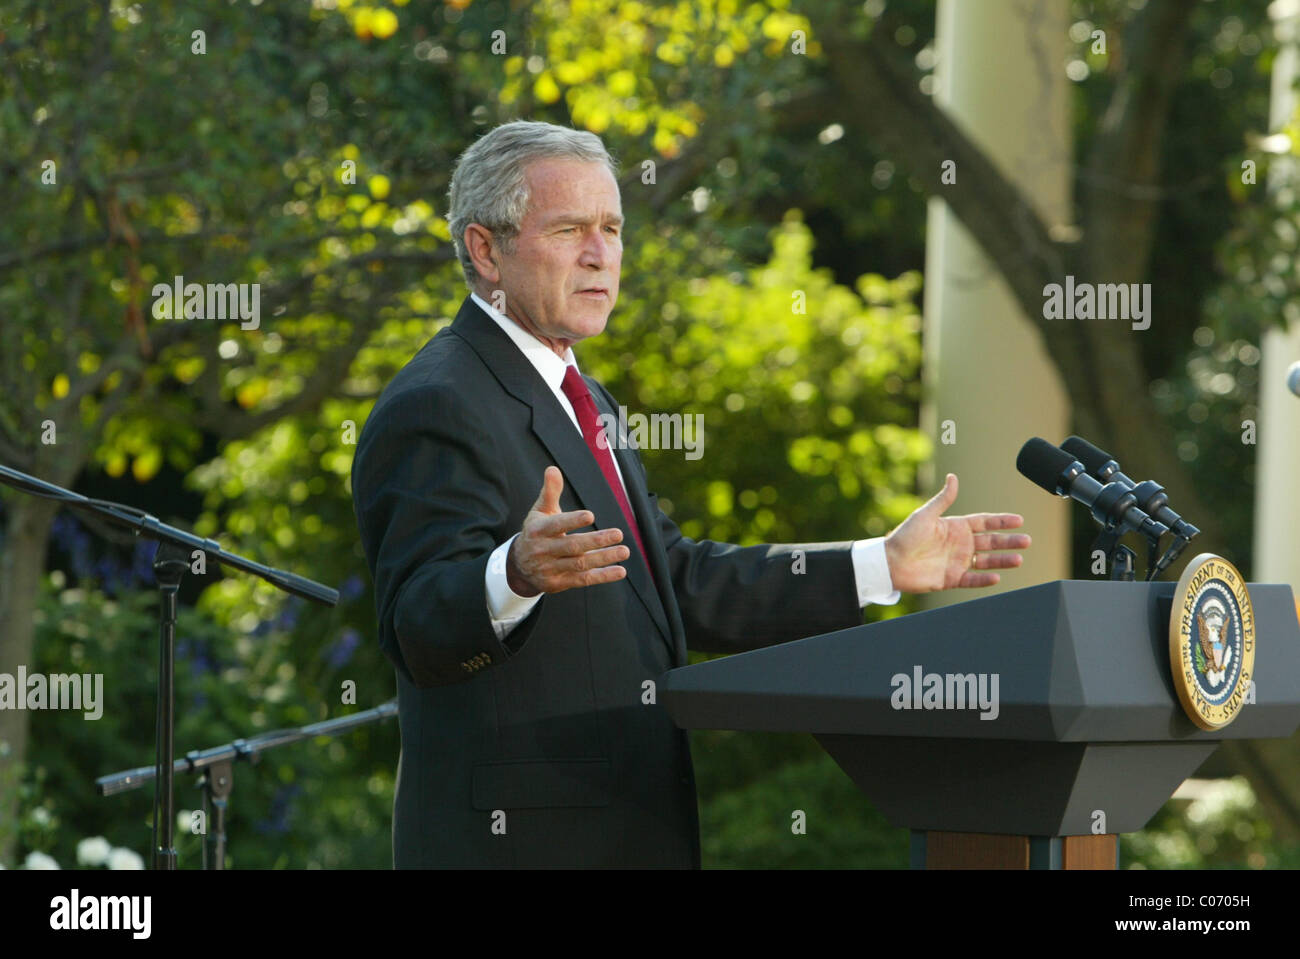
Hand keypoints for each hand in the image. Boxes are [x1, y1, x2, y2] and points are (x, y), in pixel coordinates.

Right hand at [506, 466, 628, 595]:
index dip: (572, 520)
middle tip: (618, 534)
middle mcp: (542, 550)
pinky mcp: (557, 583)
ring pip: (580, 564)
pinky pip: (582, 580)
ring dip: (603, 558)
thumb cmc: (536, 532)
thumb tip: (553, 469)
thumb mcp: (539, 511)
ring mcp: (550, 569)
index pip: (556, 525)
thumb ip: (549, 492)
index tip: (590, 515)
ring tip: (624, 550)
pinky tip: (620, 571)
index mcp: (538, 530)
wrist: (518, 565)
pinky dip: (602, 577)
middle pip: (571, 546)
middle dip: (596, 541)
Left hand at [883, 473, 1029, 591]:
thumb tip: (953, 477)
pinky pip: (972, 579)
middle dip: (1009, 541)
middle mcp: (960, 544)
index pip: (984, 522)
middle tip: (1027, 541)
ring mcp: (957, 562)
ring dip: (1002, 560)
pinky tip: (997, 577)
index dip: (1002, 522)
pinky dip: (984, 579)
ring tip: (1019, 559)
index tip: (1019, 520)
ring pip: (986, 562)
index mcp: (955, 527)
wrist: (890, 562)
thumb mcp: (925, 515)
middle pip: (991, 542)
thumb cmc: (905, 536)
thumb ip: (943, 499)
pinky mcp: (951, 579)